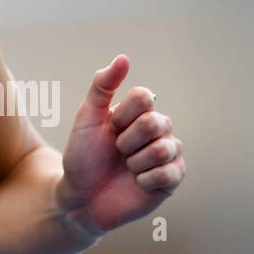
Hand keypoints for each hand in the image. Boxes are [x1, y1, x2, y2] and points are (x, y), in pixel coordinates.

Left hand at [55, 54, 185, 237]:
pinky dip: (144, 179)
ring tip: (126, 167)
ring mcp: (168, 154)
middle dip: (126, 139)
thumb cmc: (82, 155)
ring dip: (134, 161)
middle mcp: (158, 130)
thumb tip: (124, 58)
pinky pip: (168, 173)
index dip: (122, 115)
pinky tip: (136, 183)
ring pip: (163, 148)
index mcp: (138, 112)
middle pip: (155, 121)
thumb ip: (103, 85)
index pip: (145, 97)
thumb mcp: (87, 117)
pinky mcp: (172, 179)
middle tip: (116, 150)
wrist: (80, 196)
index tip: (108, 128)